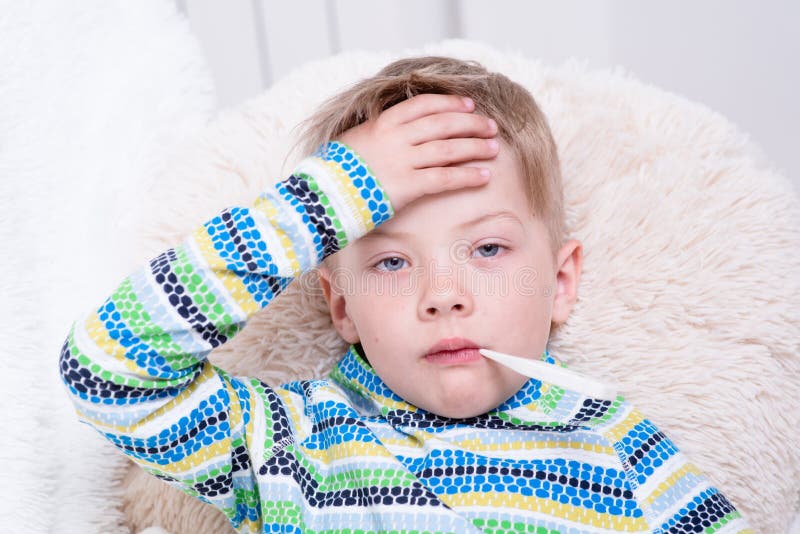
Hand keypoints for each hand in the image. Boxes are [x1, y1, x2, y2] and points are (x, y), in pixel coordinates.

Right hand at [335, 93, 498, 212]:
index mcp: (384, 123)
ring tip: (494, 148)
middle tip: (490, 126)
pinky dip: (467, 175)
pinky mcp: (408, 186)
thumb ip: (379, 133)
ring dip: (475, 147)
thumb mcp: (355, 140)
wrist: (323, 195)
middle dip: (471, 124)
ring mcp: (403, 161)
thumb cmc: (337, 171)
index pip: (425, 105)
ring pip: (448, 148)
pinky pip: (445, 177)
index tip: (469, 106)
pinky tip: (484, 175)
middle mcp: (397, 138)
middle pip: (443, 124)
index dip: (450, 104)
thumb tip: (396, 132)